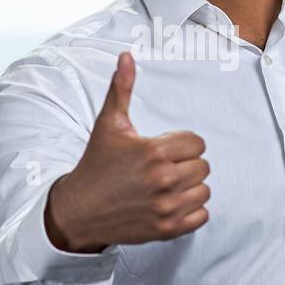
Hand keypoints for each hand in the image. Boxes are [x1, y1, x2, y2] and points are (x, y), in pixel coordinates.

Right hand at [44, 51, 209, 252]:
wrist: (79, 210)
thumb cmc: (96, 164)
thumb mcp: (109, 124)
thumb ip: (122, 88)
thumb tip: (126, 55)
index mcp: (155, 151)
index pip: (197, 143)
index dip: (181, 145)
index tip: (161, 150)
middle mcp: (164, 180)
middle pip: (203, 166)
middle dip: (185, 165)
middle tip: (161, 169)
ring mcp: (167, 207)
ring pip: (204, 190)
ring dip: (190, 188)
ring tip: (165, 186)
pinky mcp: (167, 229)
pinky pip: (202, 215)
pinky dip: (191, 211)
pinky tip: (170, 203)